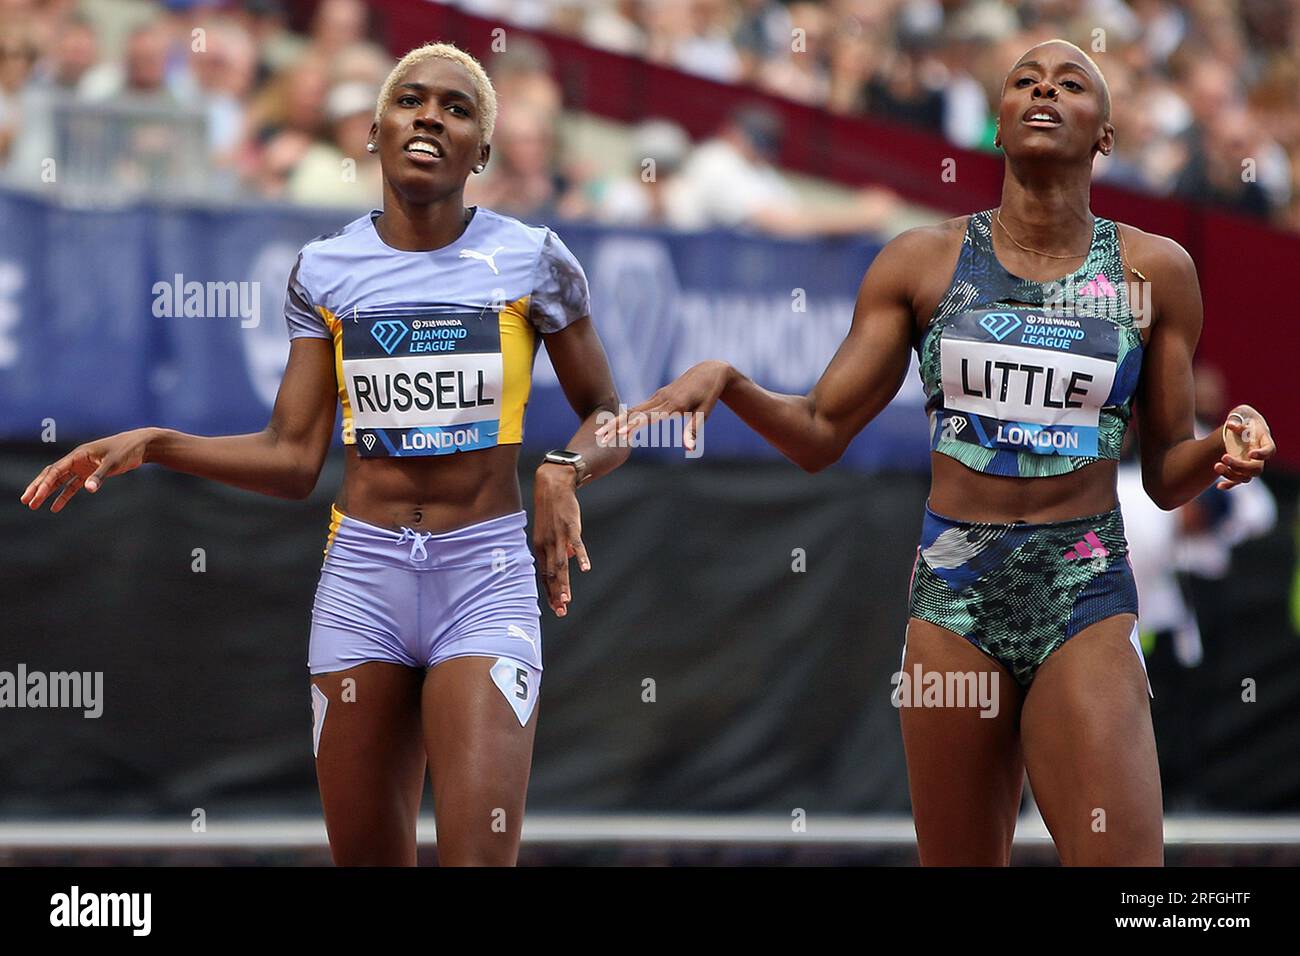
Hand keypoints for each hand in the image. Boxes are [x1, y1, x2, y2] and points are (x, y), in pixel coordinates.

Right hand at [20, 427, 155, 512]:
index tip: (37, 496)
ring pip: (60, 481)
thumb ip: (99, 476)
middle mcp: (77, 460)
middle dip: (39, 488)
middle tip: (26, 500)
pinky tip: (55, 507)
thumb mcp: (113, 463)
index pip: (56, 470)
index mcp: (79, 454)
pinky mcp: (90, 473)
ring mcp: (83, 467)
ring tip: (34, 505)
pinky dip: (64, 495)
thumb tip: (88, 489)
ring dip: (47, 492)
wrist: (140, 446)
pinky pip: (73, 486)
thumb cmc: (126, 450)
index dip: (45, 483)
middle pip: (52, 474)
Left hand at [532, 463, 589, 616]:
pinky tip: (585, 569)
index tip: (556, 609)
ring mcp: (558, 536)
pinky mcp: (570, 526)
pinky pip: (576, 544)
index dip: (550, 592)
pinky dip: (581, 557)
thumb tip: (569, 559)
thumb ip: (559, 547)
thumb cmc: (553, 509)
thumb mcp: (551, 530)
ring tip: (567, 599)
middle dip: (556, 594)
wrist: (553, 484)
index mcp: (541, 547)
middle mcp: (547, 544)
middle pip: (551, 574)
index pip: (544, 575)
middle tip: (561, 611)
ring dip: (564, 582)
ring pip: (561, 564)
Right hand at [596, 360, 732, 453]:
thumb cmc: (709, 394)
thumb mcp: (705, 413)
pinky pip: (638, 408)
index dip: (634, 425)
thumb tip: (688, 449)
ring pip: (632, 410)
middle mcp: (662, 399)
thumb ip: (693, 430)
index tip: (620, 434)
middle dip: (615, 425)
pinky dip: (626, 418)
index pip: (649, 417)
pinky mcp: (658, 396)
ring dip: (616, 422)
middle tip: (599, 437)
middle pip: (633, 413)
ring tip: (601, 434)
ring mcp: (658, 397)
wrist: (708, 371)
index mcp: (674, 404)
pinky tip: (617, 427)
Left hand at [1215, 404, 1274, 489]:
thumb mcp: (1241, 415)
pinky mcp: (1240, 470)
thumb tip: (1230, 425)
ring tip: (1216, 465)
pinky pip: (1237, 481)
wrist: (1239, 425)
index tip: (1251, 453)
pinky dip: (1229, 484)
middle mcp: (1259, 456)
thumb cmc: (1242, 418)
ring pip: (1245, 477)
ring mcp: (1250, 464)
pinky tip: (1219, 486)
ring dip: (1230, 474)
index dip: (1262, 454)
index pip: (1269, 450)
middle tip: (1224, 457)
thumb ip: (1237, 420)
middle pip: (1256, 468)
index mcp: (1263, 442)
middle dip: (1240, 466)